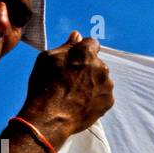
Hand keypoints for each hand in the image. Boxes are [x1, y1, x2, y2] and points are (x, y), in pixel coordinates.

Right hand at [19, 31, 113, 147]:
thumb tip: (76, 35)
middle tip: (71, 80)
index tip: (76, 58)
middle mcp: (101, 67)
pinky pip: (103, 95)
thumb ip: (66, 46)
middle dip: (87, 68)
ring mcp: (107, 86)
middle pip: (97, 63)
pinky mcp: (108, 102)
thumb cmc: (45, 86)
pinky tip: (81, 102)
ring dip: (92, 83)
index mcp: (86, 53)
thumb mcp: (47, 59)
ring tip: (75, 93)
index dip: (83, 50)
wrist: (50, 117)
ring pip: (101, 79)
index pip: (92, 43)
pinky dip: (95, 97)